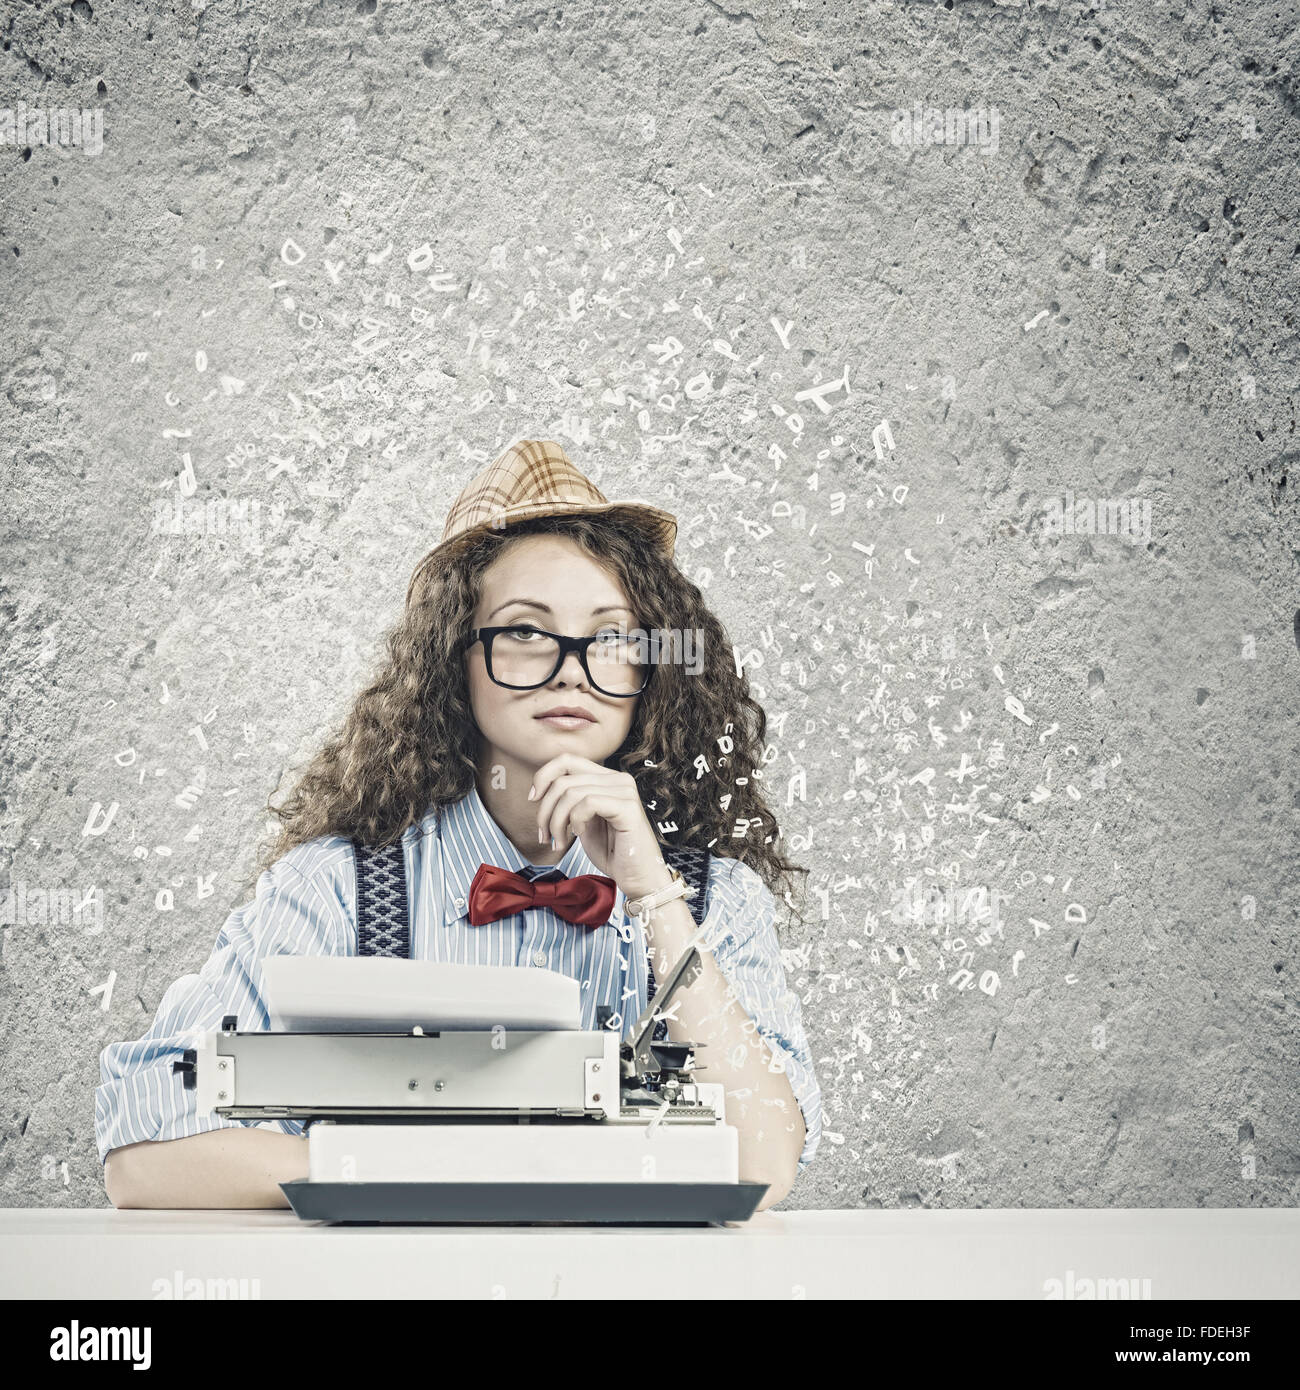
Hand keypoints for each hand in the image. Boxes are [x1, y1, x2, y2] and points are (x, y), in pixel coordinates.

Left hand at [529, 754, 672, 900]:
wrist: (637, 878)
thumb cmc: (612, 852)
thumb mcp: (582, 821)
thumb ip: (568, 801)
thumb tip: (539, 789)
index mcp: (607, 778)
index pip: (567, 760)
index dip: (543, 776)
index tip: (533, 800)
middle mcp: (618, 779)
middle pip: (564, 779)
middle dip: (545, 810)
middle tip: (544, 835)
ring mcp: (625, 791)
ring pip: (571, 793)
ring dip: (556, 821)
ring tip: (559, 842)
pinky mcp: (628, 808)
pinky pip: (587, 803)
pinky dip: (574, 821)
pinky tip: (578, 835)